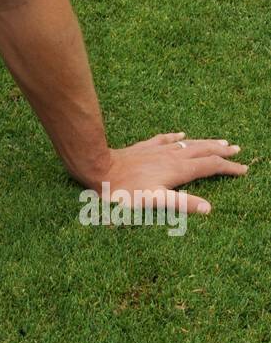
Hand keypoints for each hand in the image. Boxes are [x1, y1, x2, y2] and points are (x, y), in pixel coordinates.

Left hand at [85, 132, 248, 215]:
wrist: (100, 170)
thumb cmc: (126, 190)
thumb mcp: (155, 201)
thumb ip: (182, 205)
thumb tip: (209, 208)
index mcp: (178, 170)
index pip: (210, 166)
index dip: (228, 168)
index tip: (243, 169)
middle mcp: (172, 156)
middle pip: (203, 151)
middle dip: (221, 151)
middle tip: (237, 150)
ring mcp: (158, 150)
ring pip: (188, 143)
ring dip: (205, 142)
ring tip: (219, 141)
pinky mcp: (145, 147)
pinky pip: (165, 139)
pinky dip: (176, 137)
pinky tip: (181, 134)